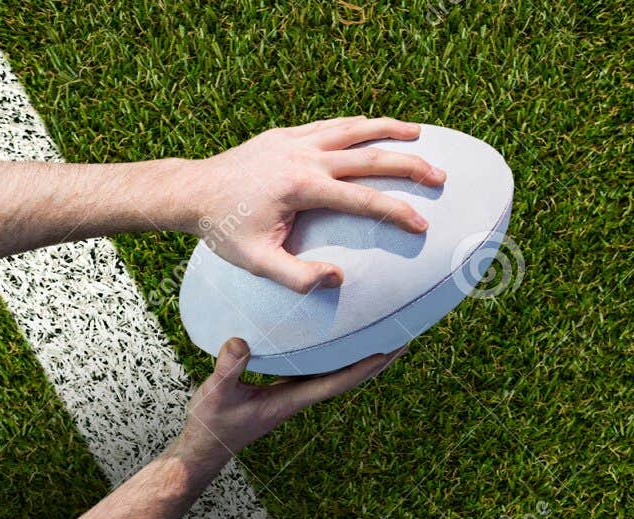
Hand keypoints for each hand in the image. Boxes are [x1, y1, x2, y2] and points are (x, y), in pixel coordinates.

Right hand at [168, 338, 402, 470]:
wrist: (206, 447)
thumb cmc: (212, 424)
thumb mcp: (216, 394)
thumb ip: (228, 369)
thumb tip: (240, 341)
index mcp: (291, 400)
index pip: (338, 382)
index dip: (366, 366)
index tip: (391, 348)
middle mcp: (299, 397)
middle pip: (347, 377)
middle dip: (376, 358)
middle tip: (405, 334)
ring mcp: (292, 394)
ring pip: (334, 373)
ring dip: (359, 355)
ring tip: (380, 330)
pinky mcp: (282, 390)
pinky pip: (317, 370)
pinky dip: (333, 355)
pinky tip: (337, 339)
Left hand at [174, 116, 446, 291]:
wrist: (193, 192)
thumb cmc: (225, 231)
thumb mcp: (256, 263)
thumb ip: (297, 277)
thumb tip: (338, 279)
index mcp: (301, 188)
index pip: (362, 200)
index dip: (396, 212)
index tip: (422, 225)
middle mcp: (303, 157)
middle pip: (369, 156)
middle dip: (409, 166)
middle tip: (440, 177)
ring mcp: (295, 140)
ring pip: (354, 128)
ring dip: (390, 129)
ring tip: (421, 136)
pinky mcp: (287, 133)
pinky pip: (332, 124)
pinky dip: (359, 124)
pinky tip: (377, 127)